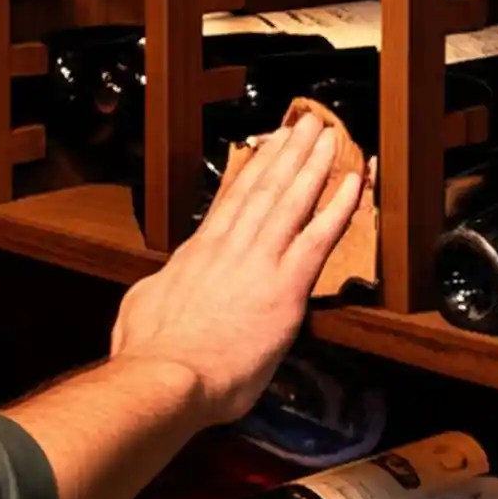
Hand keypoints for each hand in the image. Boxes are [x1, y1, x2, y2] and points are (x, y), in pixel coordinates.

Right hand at [110, 113, 363, 424]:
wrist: (167, 375)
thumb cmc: (152, 353)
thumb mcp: (143, 307)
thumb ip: (161, 290)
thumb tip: (162, 288)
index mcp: (198, 252)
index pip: (232, 201)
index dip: (254, 170)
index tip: (268, 147)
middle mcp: (230, 247)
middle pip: (264, 187)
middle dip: (288, 152)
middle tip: (307, 124)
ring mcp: (259, 262)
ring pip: (291, 200)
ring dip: (313, 164)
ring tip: (330, 135)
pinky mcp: (285, 287)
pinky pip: (318, 237)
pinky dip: (338, 208)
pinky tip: (354, 185)